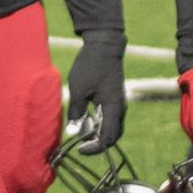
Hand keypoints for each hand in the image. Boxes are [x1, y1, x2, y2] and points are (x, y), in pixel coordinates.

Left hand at [65, 33, 126, 151]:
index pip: (108, 138)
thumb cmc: (90, 66)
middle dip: (97, 143)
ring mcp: (118, 102)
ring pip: (111, 126)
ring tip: (81, 130)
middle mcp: (119, 108)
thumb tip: (73, 132)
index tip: (80, 148)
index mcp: (113, 108)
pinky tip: (86, 118)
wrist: (103, 44)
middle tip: (80, 144)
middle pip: (113, 135)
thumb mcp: (78, 90)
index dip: (95, 148)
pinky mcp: (114, 97)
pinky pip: (109, 116)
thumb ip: (76, 112)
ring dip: (97, 132)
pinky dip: (99, 122)